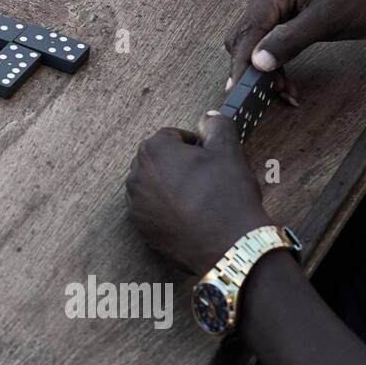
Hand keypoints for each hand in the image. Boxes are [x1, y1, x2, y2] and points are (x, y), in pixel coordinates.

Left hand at [125, 114, 272, 275]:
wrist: (229, 246)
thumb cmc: (227, 196)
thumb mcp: (228, 150)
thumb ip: (216, 126)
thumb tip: (209, 118)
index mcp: (152, 150)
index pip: (171, 136)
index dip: (194, 145)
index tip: (209, 157)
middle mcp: (136, 176)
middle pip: (159, 161)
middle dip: (180, 165)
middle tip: (207, 178)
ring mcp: (136, 205)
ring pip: (155, 186)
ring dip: (172, 188)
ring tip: (200, 199)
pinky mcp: (141, 229)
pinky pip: (153, 211)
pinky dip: (168, 210)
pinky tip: (191, 217)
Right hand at [224, 0, 365, 97]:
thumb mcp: (326, 20)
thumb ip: (289, 41)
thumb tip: (257, 62)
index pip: (250, 27)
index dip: (243, 59)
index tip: (239, 85)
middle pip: (246, 36)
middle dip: (254, 67)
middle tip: (266, 92)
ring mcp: (275, 4)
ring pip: (255, 43)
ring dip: (265, 69)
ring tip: (283, 89)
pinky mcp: (283, 17)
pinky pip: (269, 43)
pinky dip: (275, 63)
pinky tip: (285, 80)